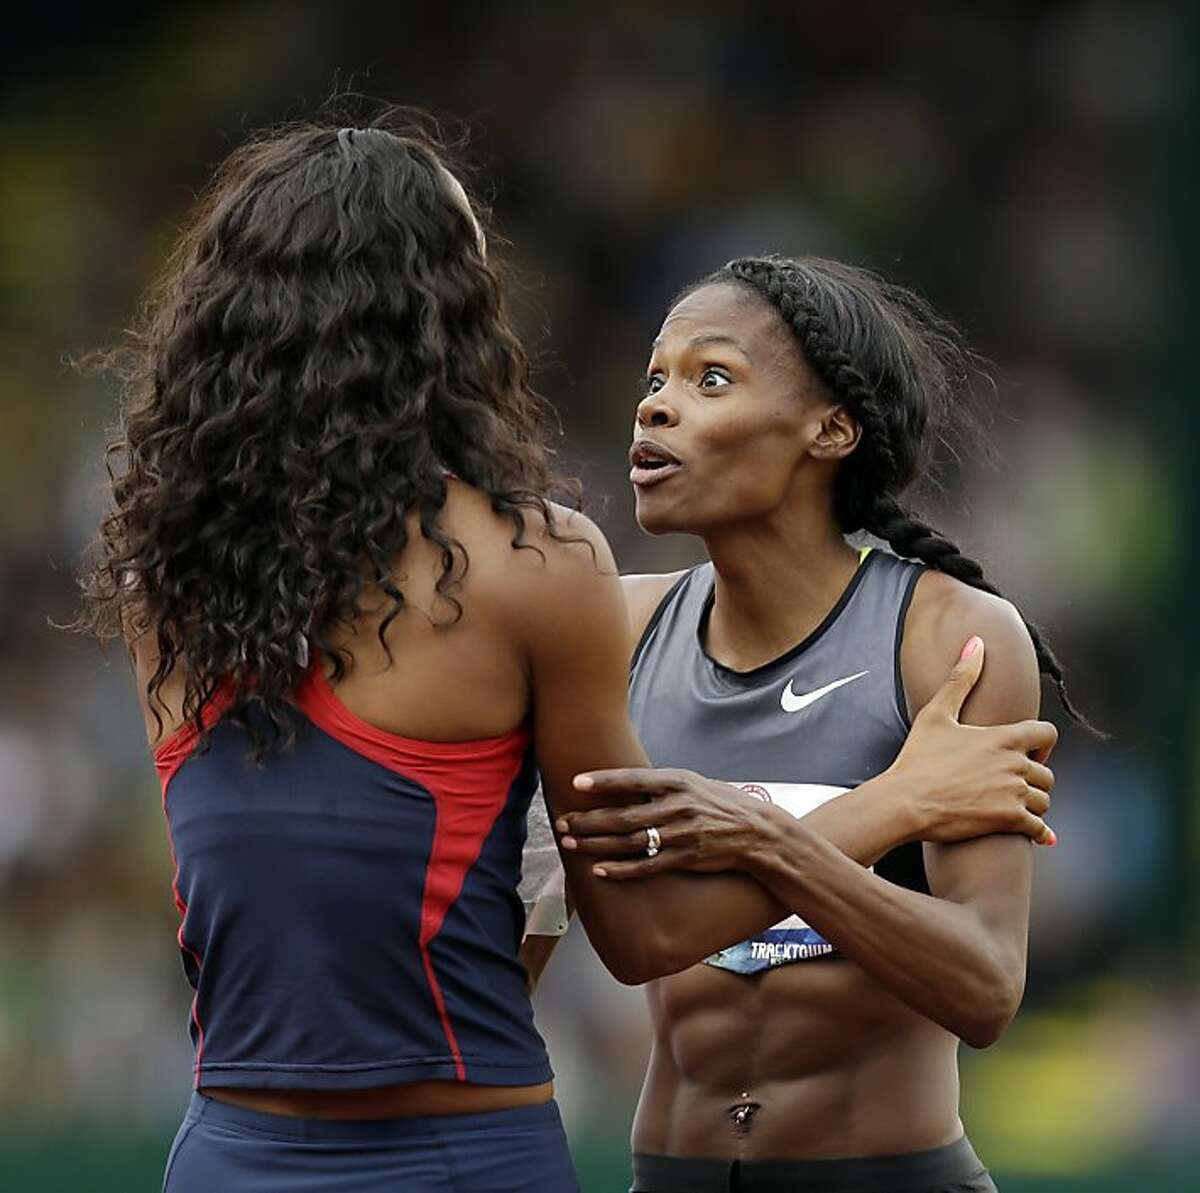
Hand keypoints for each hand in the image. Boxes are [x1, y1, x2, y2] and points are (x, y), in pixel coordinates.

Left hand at [556, 769, 774, 879]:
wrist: (759, 832)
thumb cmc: (723, 804)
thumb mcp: (695, 783)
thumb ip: (663, 785)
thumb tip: (627, 784)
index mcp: (679, 782)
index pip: (633, 779)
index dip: (603, 782)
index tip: (576, 782)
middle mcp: (678, 806)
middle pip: (623, 815)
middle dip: (588, 820)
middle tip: (562, 822)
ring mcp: (682, 835)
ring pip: (630, 841)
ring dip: (596, 845)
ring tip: (571, 845)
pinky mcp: (686, 859)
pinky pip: (647, 866)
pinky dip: (621, 869)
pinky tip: (600, 870)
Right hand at [888, 636, 1057, 846]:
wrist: (906, 801)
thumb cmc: (918, 758)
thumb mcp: (936, 714)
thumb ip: (961, 678)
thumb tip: (976, 643)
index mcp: (1003, 737)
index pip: (1048, 734)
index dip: (1040, 744)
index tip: (1025, 752)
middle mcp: (1015, 764)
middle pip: (1047, 772)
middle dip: (1033, 778)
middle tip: (1012, 782)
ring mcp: (1014, 794)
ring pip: (1045, 800)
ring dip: (1034, 803)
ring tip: (1013, 804)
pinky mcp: (1010, 821)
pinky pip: (1040, 828)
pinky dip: (1040, 832)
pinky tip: (1035, 834)